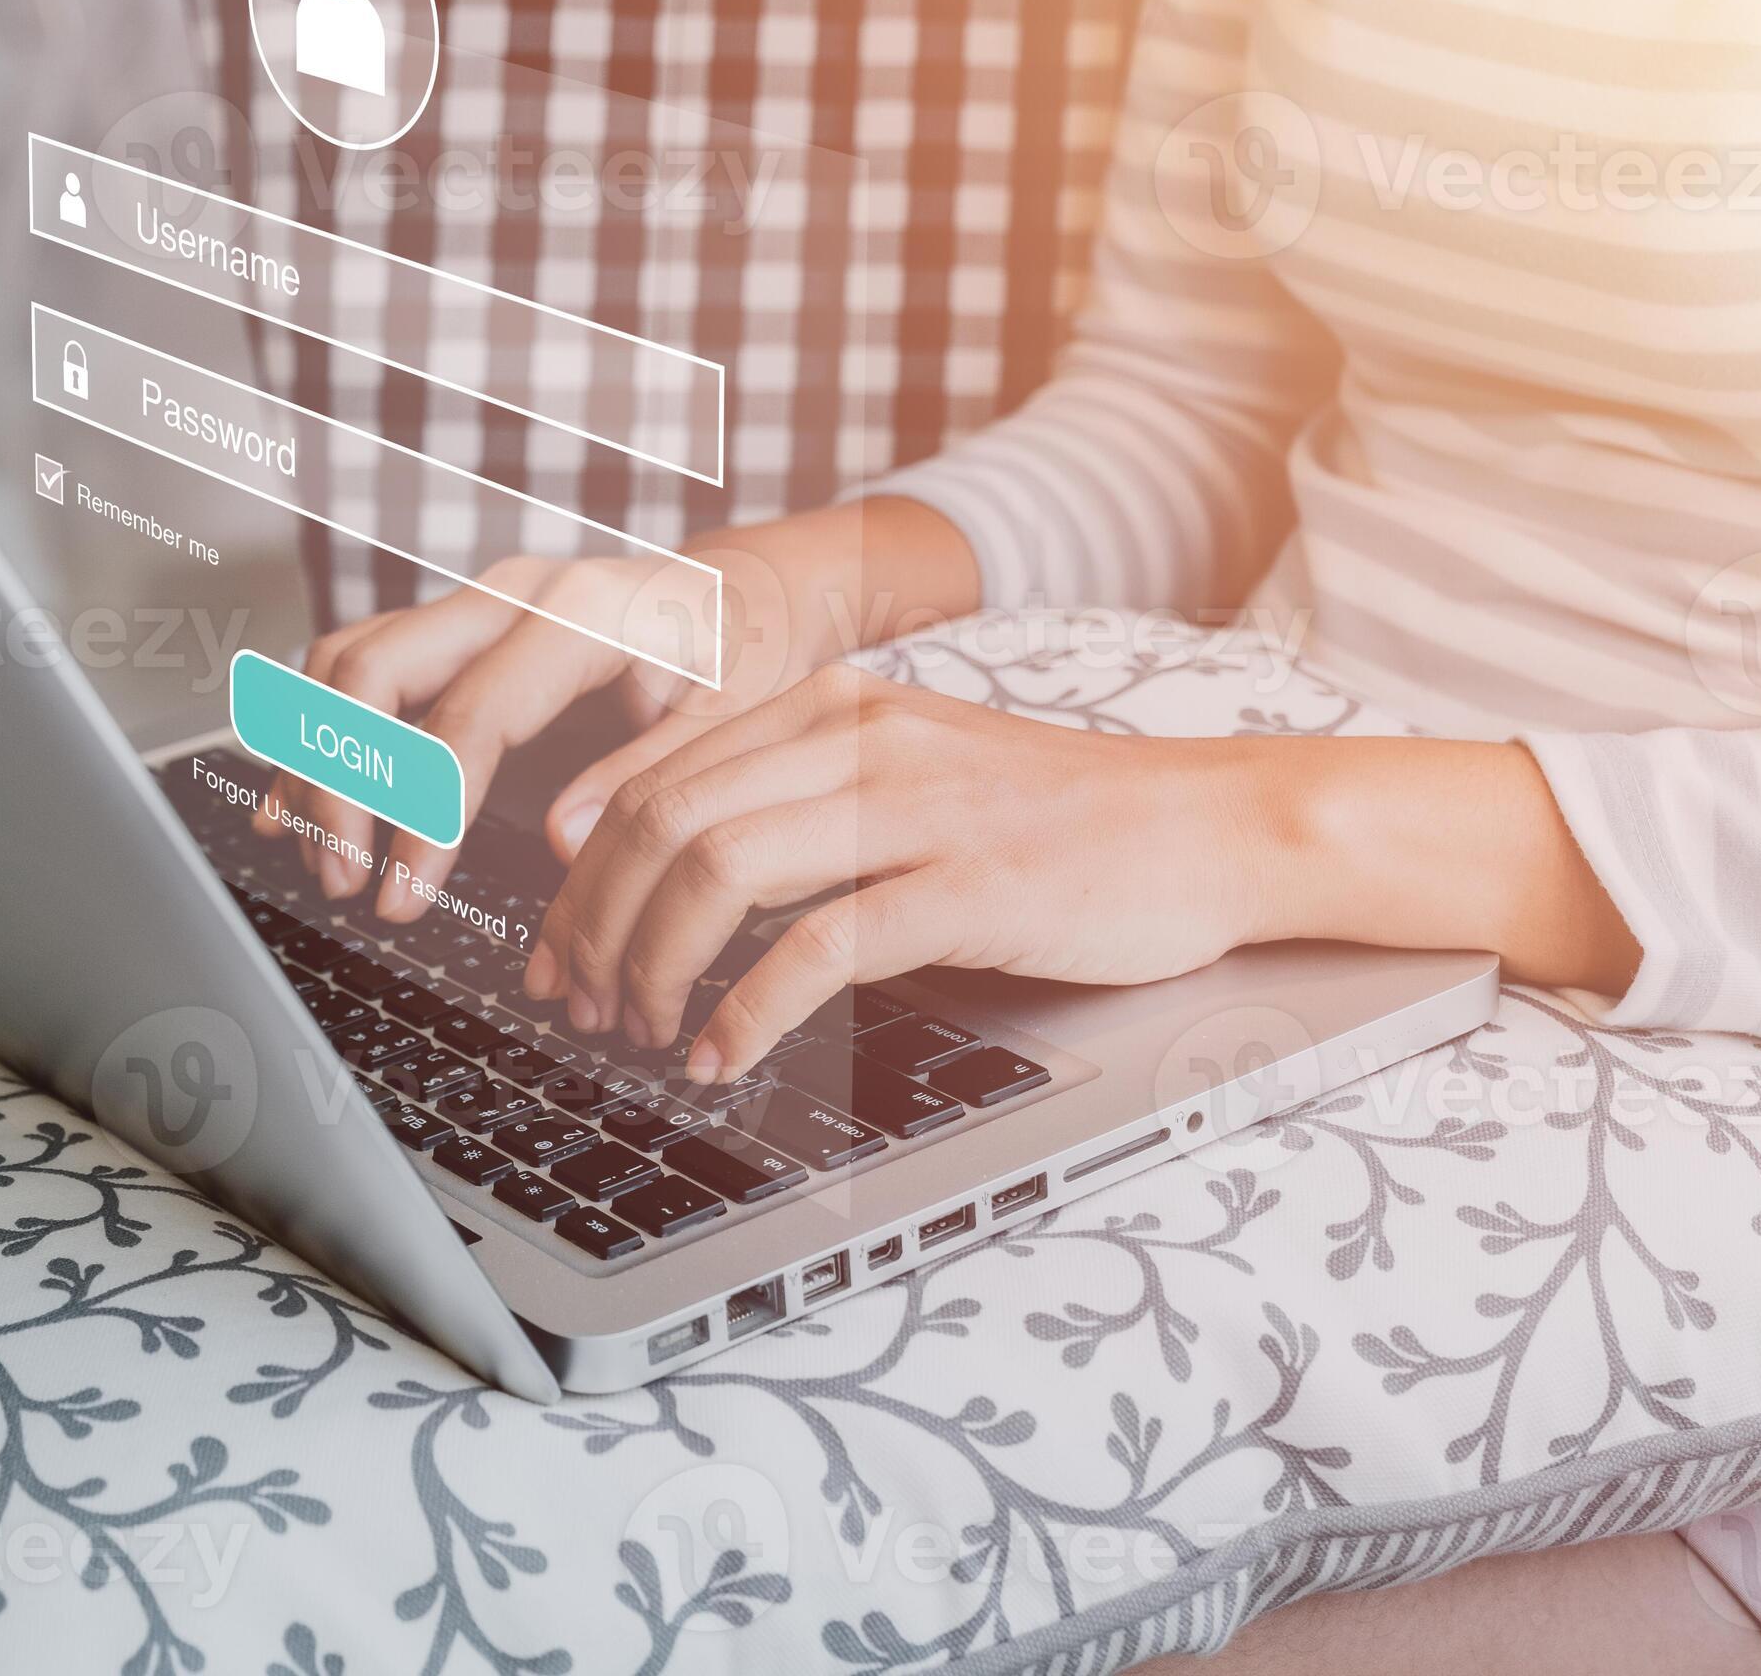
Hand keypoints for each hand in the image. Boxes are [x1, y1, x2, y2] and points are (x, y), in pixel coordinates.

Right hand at [256, 500, 982, 917]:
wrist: (744, 595)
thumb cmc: (742, 654)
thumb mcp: (729, 717)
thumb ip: (644, 776)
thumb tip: (562, 843)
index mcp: (577, 612)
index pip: (468, 718)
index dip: (424, 814)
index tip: (404, 894)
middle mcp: (508, 593)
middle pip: (373, 673)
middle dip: (340, 785)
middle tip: (347, 879)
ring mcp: (471, 605)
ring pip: (347, 663)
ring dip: (315, 763)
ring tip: (322, 858)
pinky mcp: (454, 631)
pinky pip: (358, 668)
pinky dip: (315, 735)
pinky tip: (293, 806)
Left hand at [522, 664, 1278, 1080]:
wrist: (1210, 825)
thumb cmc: (1054, 819)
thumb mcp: (904, 776)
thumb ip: (796, 803)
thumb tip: (672, 880)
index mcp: (829, 704)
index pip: (657, 775)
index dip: (580, 870)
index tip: (551, 944)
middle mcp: (857, 737)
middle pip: (663, 822)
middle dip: (593, 924)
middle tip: (577, 1002)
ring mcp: (913, 806)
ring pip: (718, 871)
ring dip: (652, 964)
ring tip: (637, 1031)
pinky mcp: (968, 884)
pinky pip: (818, 947)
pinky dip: (747, 1011)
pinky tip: (720, 1056)